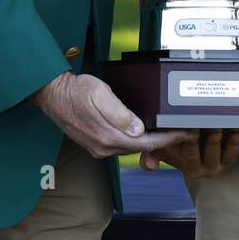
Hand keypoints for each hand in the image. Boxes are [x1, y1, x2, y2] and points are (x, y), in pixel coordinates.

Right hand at [32, 72, 196, 158]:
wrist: (53, 94)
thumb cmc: (76, 91)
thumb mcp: (101, 95)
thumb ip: (120, 113)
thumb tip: (139, 129)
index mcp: (108, 136)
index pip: (147, 142)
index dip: (169, 138)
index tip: (185, 133)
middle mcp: (104, 147)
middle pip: (142, 148)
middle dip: (163, 141)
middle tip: (183, 132)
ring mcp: (99, 148)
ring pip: (132, 148)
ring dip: (151, 142)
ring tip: (169, 132)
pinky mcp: (96, 144)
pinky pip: (122, 146)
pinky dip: (137, 141)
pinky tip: (144, 132)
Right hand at [140, 129, 238, 177]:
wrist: (190, 155)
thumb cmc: (176, 148)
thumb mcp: (161, 150)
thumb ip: (151, 154)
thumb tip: (148, 164)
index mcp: (189, 166)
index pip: (190, 152)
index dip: (191, 139)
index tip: (192, 126)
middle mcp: (207, 168)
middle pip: (212, 152)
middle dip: (214, 137)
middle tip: (216, 122)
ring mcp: (222, 164)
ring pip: (230, 154)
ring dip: (234, 140)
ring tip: (237, 127)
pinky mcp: (233, 159)